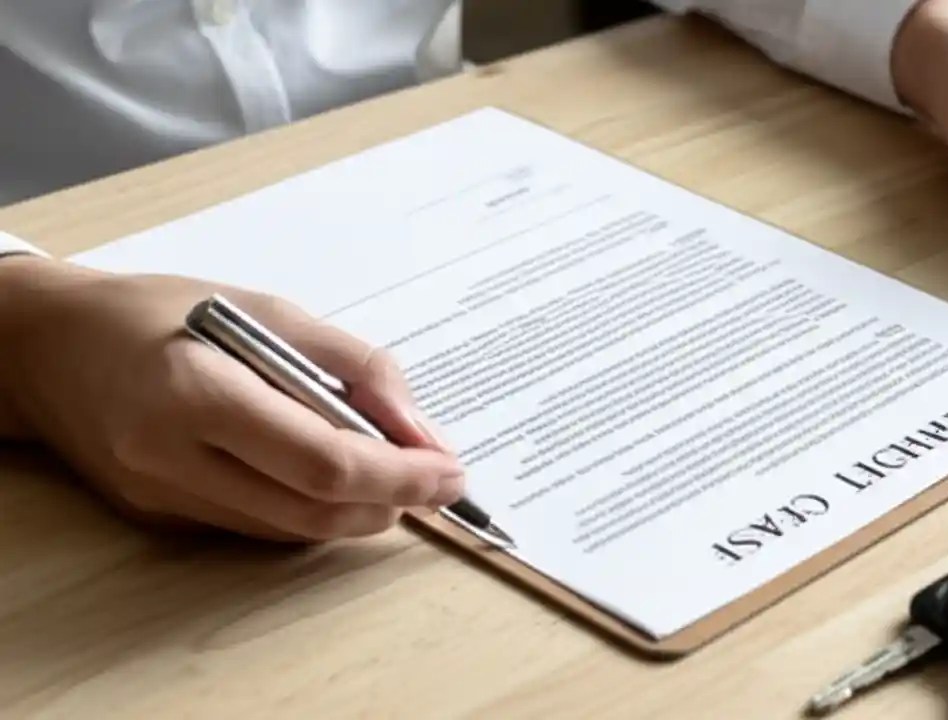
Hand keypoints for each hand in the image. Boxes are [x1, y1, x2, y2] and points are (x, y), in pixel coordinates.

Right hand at [0, 258, 463, 540]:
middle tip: (436, 478)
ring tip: (397, 477)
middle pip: (313, 510)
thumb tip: (419, 428)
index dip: (400, 475)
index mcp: (197, 391)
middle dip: (392, 501)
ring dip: (359, 511)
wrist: (47, 347)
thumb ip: (352, 366)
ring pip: (291, 529)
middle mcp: (172, 457)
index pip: (323, 462)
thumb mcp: (265, 309)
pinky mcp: (162, 516)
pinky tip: (336, 480)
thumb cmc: (157, 311)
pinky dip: (312, 509)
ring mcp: (164, 496)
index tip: (449, 471)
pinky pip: (259, 526)